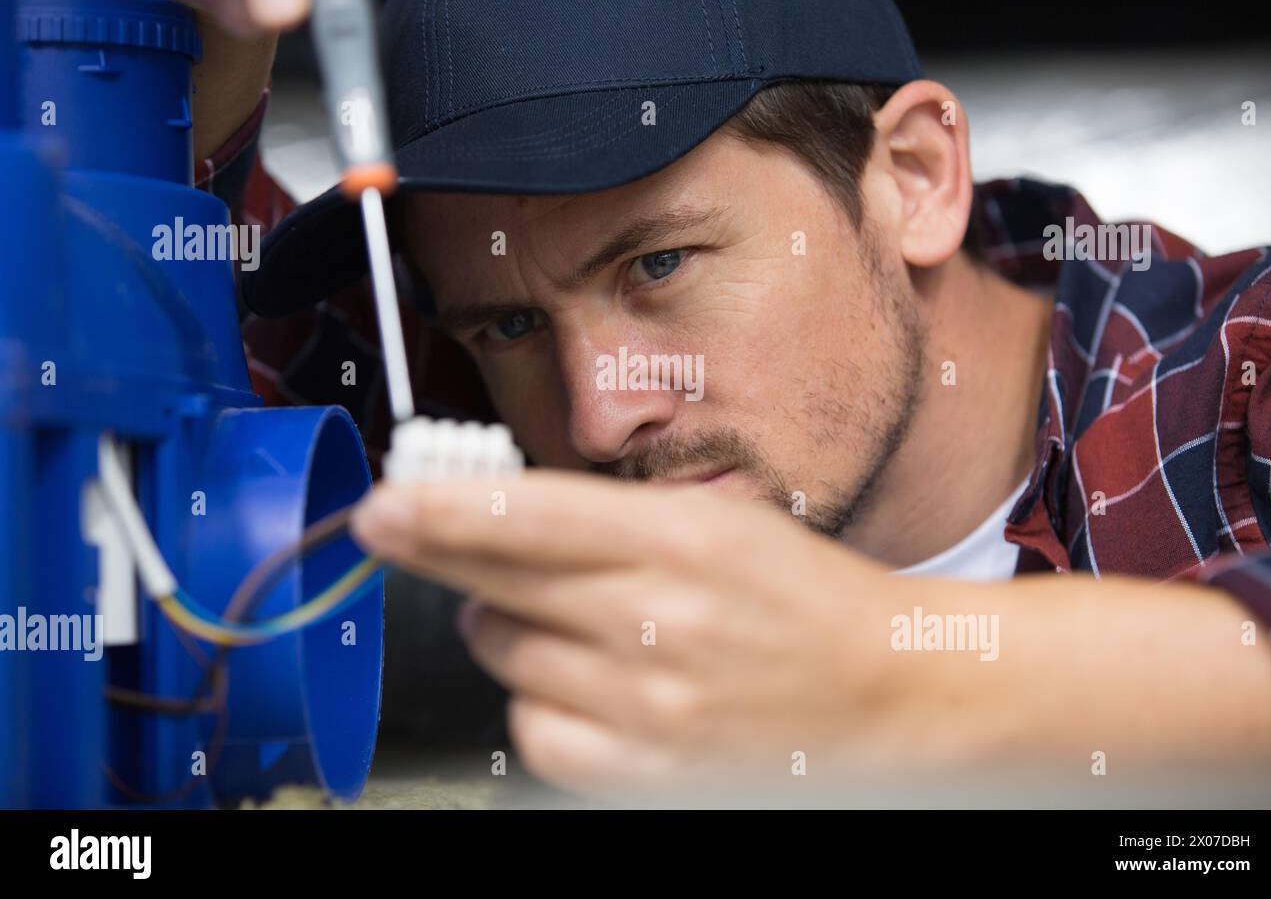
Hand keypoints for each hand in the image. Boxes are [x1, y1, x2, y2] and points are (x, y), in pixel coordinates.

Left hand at [350, 471, 893, 798]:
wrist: (888, 690)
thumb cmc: (802, 597)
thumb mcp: (718, 521)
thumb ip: (605, 515)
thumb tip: (489, 514)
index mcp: (682, 538)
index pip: (527, 516)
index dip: (438, 509)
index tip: (380, 505)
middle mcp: (661, 619)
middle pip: (497, 586)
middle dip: (447, 557)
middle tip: (419, 541)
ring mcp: (651, 704)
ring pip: (503, 655)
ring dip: (508, 629)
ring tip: (570, 620)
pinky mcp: (647, 768)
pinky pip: (533, 729)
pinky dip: (537, 700)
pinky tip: (580, 680)